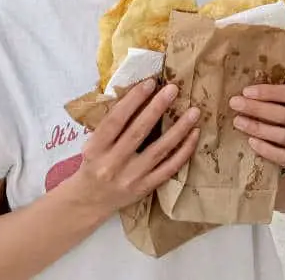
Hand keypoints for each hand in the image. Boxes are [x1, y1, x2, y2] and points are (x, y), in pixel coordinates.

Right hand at [67, 80, 200, 214]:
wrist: (89, 201)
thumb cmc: (93, 164)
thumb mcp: (92, 144)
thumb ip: (112, 125)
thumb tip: (138, 94)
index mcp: (96, 149)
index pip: (115, 120)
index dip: (132, 100)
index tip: (149, 83)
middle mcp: (113, 163)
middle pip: (138, 132)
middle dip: (157, 108)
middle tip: (173, 89)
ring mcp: (131, 177)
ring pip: (159, 150)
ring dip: (179, 129)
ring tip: (194, 111)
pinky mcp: (145, 187)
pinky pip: (169, 168)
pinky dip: (184, 151)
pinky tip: (194, 134)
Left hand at [229, 85, 284, 168]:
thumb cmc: (283, 118)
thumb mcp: (282, 103)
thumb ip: (269, 97)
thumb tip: (243, 92)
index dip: (268, 92)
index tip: (246, 91)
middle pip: (284, 114)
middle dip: (257, 108)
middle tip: (235, 103)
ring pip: (282, 135)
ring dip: (258, 128)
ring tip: (238, 121)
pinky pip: (281, 155)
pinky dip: (265, 149)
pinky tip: (251, 141)